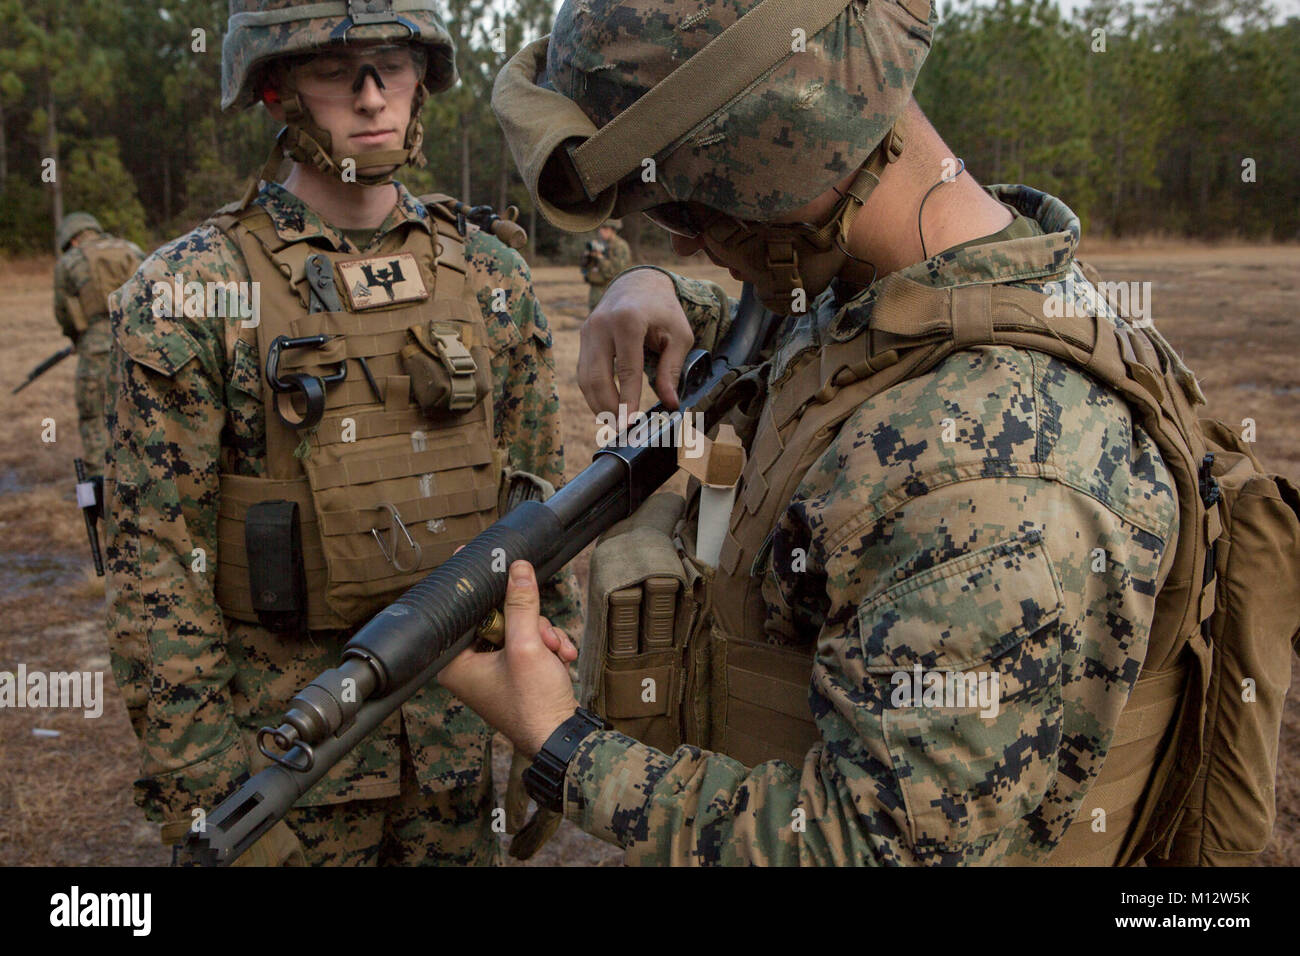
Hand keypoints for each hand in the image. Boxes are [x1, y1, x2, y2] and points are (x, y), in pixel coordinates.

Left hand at [438, 561, 578, 757]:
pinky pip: (528, 643)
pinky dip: (547, 647)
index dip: (478, 588)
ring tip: (555, 652)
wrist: (561, 737)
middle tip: (543, 636)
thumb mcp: (527, 646)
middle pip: (496, 616)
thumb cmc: (534, 704)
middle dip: (529, 623)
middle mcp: (468, 666)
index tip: (485, 562)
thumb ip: (521, 604)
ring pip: (517, 627)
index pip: (460, 612)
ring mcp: (491, 670)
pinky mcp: (512, 673)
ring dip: (543, 635)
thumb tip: (518, 567)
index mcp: (456, 663)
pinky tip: (561, 658)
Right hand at [578, 267, 693, 414]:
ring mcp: (588, 331)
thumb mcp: (678, 335)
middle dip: (608, 407)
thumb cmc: (662, 310)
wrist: (638, 284)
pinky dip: (594, 393)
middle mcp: (601, 325)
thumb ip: (672, 368)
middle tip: (622, 429)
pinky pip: (584, 372)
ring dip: (598, 404)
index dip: (628, 399)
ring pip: (585, 378)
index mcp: (628, 320)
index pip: (626, 369)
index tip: (630, 423)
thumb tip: (670, 402)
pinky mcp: (583, 338)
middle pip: (597, 377)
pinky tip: (607, 408)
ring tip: (614, 423)